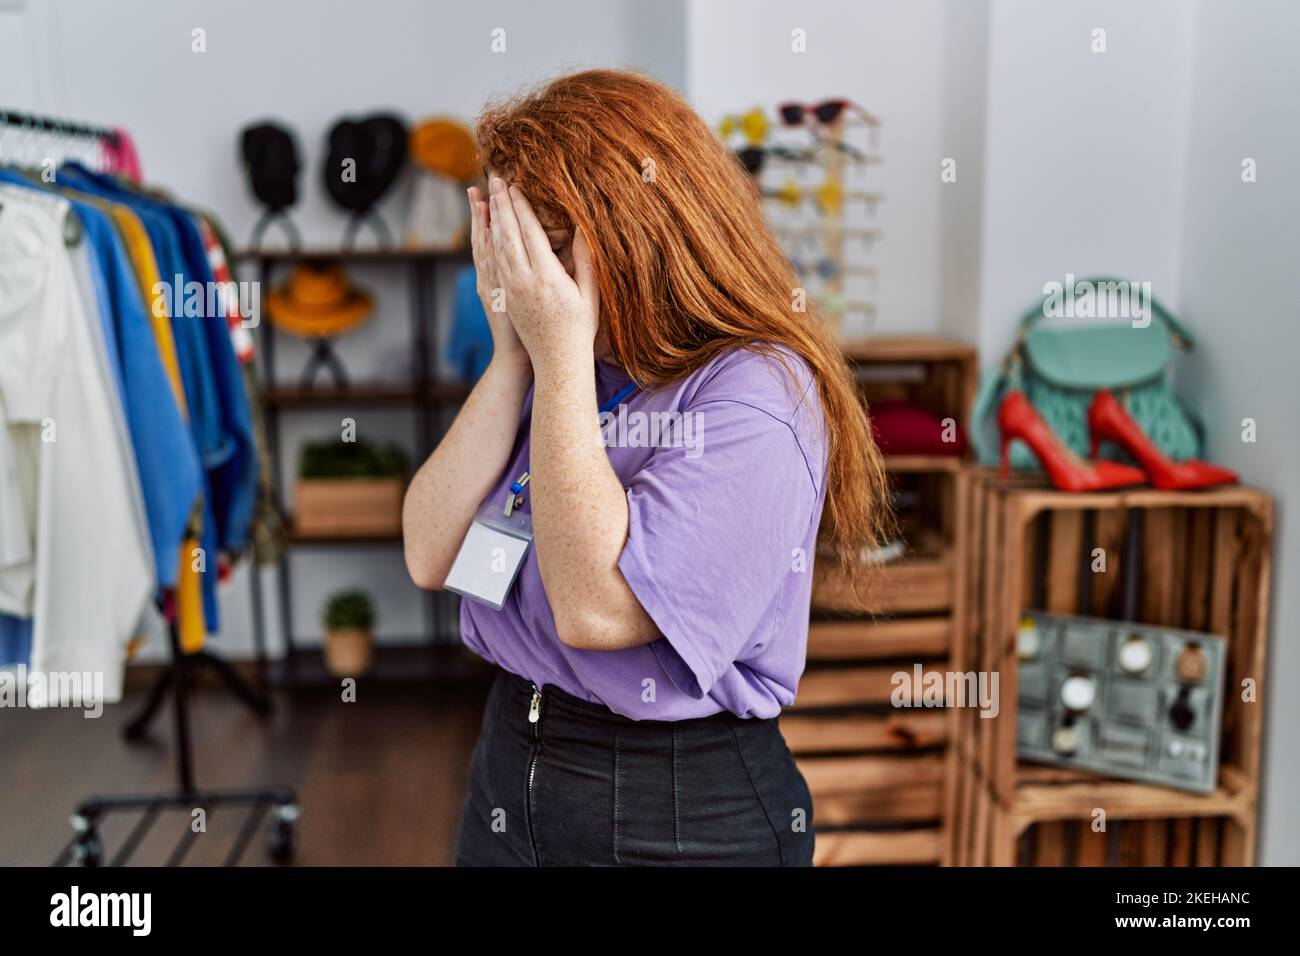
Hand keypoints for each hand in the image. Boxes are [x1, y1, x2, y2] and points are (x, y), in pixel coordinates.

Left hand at [485, 176, 598, 373]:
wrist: (557, 361)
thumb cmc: (580, 327)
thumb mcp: (590, 293)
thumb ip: (586, 259)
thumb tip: (584, 228)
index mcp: (547, 277)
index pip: (530, 232)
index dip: (522, 207)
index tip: (516, 186)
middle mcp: (523, 281)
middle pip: (508, 233)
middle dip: (501, 204)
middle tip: (495, 179)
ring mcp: (509, 290)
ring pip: (496, 246)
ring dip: (492, 219)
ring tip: (489, 197)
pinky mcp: (503, 297)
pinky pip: (492, 262)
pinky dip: (489, 241)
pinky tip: (489, 229)